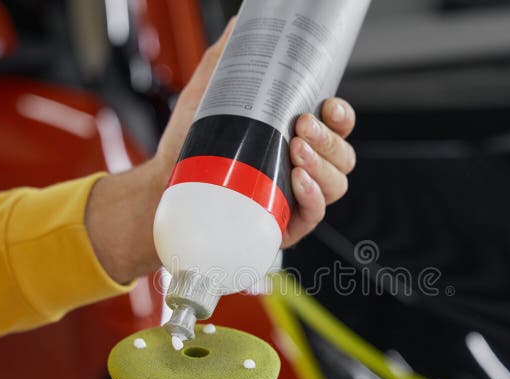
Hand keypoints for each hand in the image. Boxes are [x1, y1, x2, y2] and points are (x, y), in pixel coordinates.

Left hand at [154, 18, 356, 247]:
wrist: (166, 183)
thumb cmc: (192, 142)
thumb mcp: (211, 91)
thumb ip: (231, 56)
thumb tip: (244, 23)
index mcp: (297, 135)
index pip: (338, 125)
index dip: (341, 116)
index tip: (328, 105)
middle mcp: (304, 166)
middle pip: (344, 155)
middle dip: (329, 139)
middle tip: (301, 126)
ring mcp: (296, 196)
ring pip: (336, 184)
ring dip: (322, 166)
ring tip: (294, 151)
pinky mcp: (285, 224)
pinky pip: (315, 215)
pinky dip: (313, 198)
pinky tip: (299, 181)